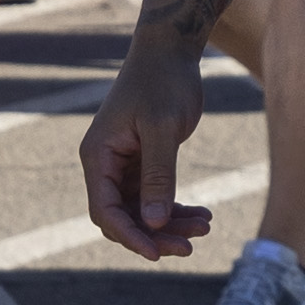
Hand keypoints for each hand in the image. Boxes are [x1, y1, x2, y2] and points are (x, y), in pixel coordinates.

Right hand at [80, 42, 215, 258]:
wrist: (171, 51)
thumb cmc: (164, 81)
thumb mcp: (162, 128)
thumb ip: (158, 174)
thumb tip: (154, 221)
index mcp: (98, 155)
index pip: (105, 210)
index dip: (129, 235)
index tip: (158, 253)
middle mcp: (105, 164)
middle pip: (123, 216)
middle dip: (155, 234)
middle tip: (190, 246)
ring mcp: (123, 164)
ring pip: (142, 210)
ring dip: (171, 223)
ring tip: (205, 226)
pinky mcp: (142, 162)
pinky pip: (155, 196)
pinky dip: (176, 207)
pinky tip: (203, 214)